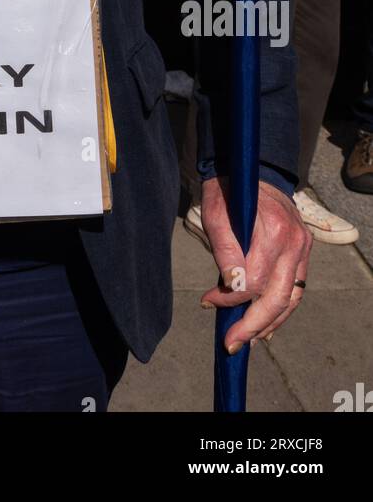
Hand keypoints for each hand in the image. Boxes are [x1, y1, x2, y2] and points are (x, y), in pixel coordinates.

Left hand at [200, 177, 311, 350]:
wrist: (254, 170)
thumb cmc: (229, 190)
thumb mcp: (215, 213)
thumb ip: (224, 250)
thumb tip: (230, 287)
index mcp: (274, 230)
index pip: (253, 281)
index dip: (229, 298)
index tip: (208, 302)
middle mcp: (295, 242)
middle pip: (277, 298)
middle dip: (253, 325)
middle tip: (231, 343)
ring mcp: (303, 248)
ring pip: (291, 299)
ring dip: (268, 324)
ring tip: (247, 340)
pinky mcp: (304, 253)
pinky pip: (296, 290)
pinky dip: (281, 310)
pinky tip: (266, 326)